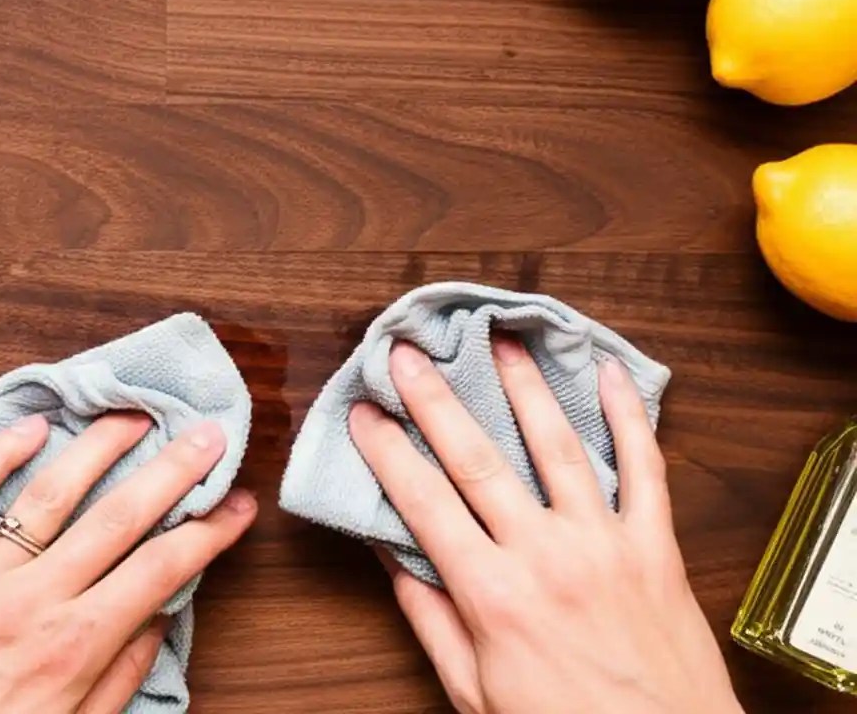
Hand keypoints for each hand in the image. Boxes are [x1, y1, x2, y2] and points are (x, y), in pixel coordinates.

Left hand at [0, 413, 256, 713]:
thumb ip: (119, 676)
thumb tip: (158, 619)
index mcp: (73, 646)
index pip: (161, 569)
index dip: (209, 532)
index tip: (239, 505)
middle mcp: (31, 600)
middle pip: (119, 516)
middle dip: (173, 470)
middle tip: (208, 434)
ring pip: (50, 492)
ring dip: (99, 446)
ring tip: (135, 415)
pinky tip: (31, 426)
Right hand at [349, 339, 742, 713]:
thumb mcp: (473, 690)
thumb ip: (431, 618)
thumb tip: (394, 556)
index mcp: (491, 595)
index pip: (424, 503)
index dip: (387, 452)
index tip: (363, 413)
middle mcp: (545, 557)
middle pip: (479, 461)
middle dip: (437, 400)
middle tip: (409, 354)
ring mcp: (604, 544)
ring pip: (558, 447)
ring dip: (525, 388)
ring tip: (500, 341)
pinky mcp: (656, 546)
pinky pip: (645, 468)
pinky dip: (628, 416)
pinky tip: (608, 373)